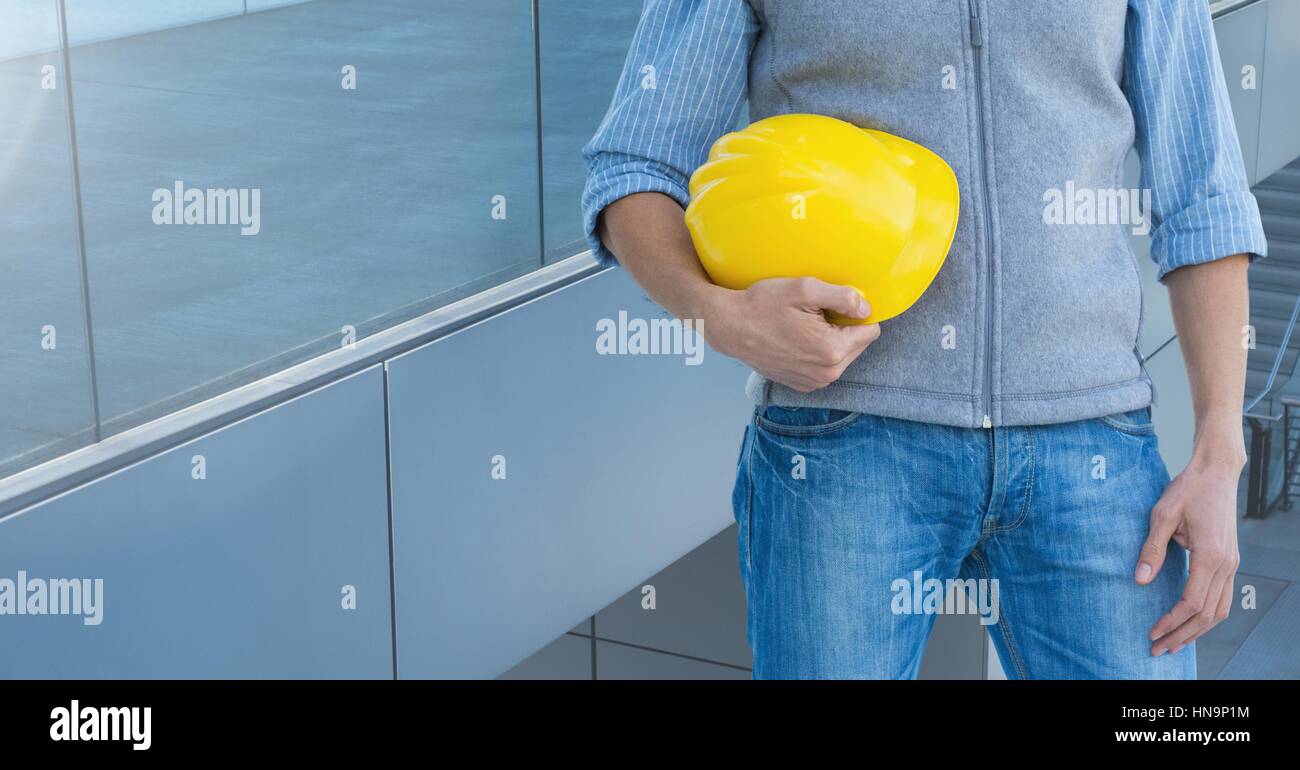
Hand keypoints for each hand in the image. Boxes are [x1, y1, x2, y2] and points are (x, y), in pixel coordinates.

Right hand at [699, 277, 880, 392]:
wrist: (729, 327)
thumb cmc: (762, 305)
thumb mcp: (805, 289)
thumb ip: (843, 297)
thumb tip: (866, 308)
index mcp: (832, 350)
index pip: (871, 331)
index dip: (857, 314)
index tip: (836, 306)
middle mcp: (826, 373)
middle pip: (858, 345)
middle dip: (844, 328)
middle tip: (816, 314)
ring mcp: (813, 382)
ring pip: (842, 357)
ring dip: (831, 341)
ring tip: (804, 326)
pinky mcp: (802, 385)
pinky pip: (824, 366)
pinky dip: (817, 353)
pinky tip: (797, 339)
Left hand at [1138, 437, 1244, 656]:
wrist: (1216, 473)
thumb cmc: (1188, 490)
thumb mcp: (1162, 516)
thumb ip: (1152, 550)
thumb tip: (1139, 580)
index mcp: (1210, 556)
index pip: (1191, 603)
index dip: (1171, 622)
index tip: (1152, 633)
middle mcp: (1226, 564)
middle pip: (1208, 614)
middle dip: (1182, 635)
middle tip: (1157, 649)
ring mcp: (1232, 563)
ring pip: (1220, 610)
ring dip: (1197, 630)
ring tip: (1173, 643)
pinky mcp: (1229, 560)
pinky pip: (1223, 598)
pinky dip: (1208, 616)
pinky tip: (1190, 622)